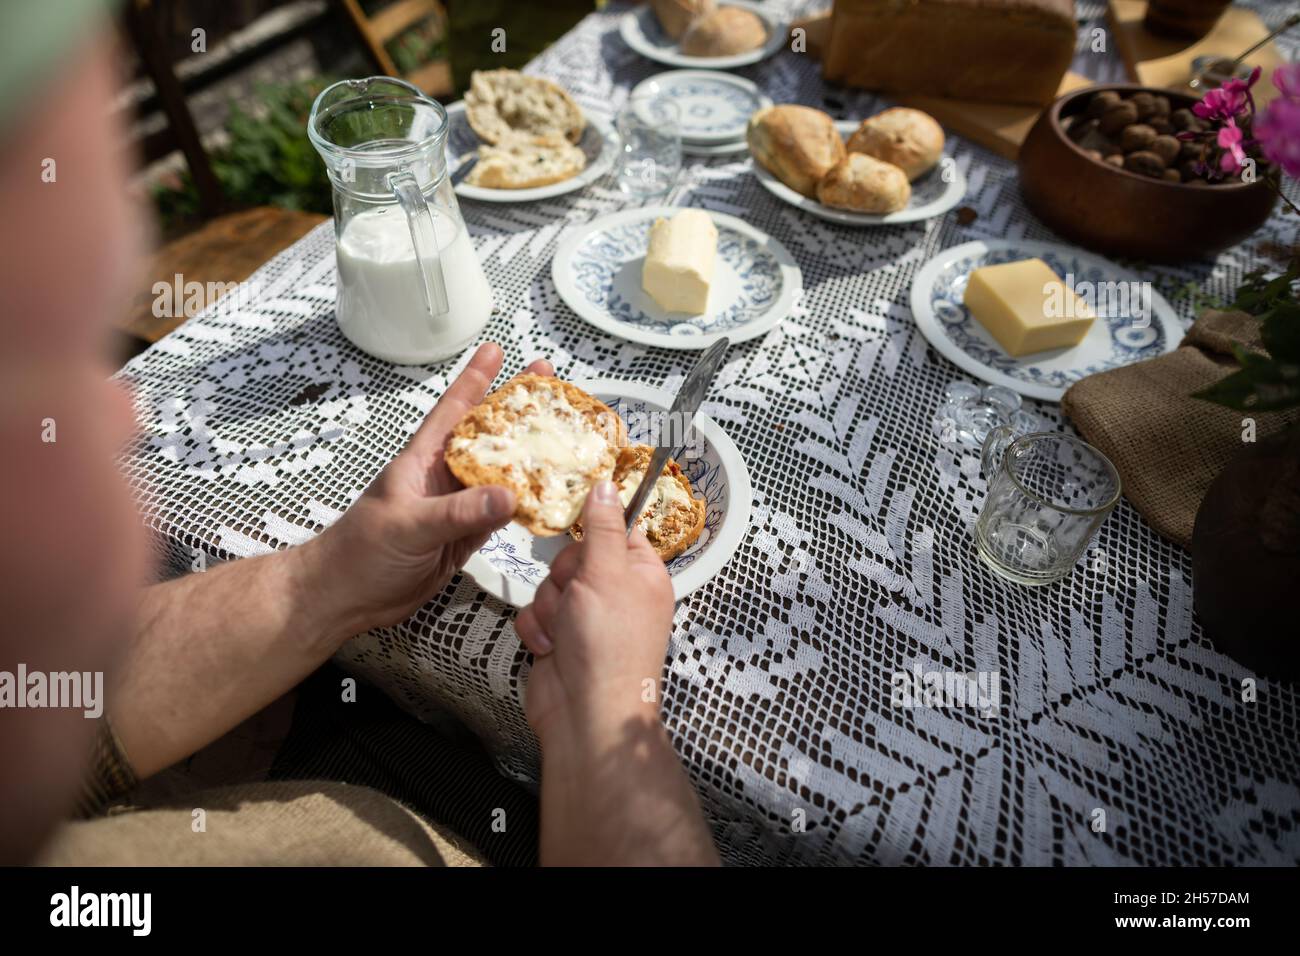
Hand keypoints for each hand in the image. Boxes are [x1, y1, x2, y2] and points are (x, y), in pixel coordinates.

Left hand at [301, 343, 552, 641]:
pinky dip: (525, 506)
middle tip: (549, 384)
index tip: (495, 350)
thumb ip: (457, 511)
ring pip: (501, 475)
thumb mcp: (407, 525)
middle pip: (488, 437)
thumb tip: (508, 495)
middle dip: (517, 410)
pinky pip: (501, 514)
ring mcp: (456, 507)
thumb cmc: (358, 552)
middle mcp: (442, 478)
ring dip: (529, 458)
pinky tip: (547, 496)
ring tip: (562, 436)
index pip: (452, 411)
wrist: (345, 598)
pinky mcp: (464, 537)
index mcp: (422, 462)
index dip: (474, 380)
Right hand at [515, 480, 675, 743]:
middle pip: (574, 556)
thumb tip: (607, 483)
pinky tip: (550, 648)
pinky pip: (535, 613)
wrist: (586, 713)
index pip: (617, 531)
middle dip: (564, 577)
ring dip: (549, 607)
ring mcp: (587, 618)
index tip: (581, 538)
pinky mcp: (559, 637)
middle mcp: (617, 594)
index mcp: (642, 575)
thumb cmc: (608, 644)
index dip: (594, 535)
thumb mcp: (607, 573)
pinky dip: (537, 630)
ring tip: (565, 632)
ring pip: (549, 585)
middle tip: (576, 599)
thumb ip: (602, 526)